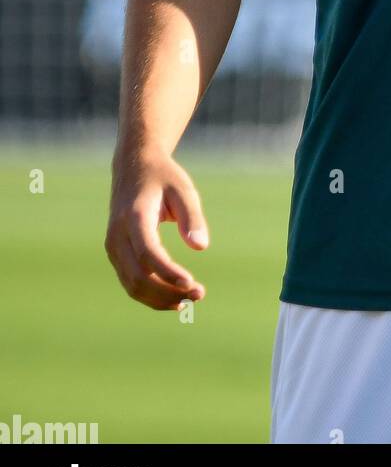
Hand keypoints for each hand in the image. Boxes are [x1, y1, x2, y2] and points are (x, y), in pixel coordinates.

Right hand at [105, 147, 209, 310]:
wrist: (134, 167)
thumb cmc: (164, 178)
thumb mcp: (183, 189)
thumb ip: (192, 217)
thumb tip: (201, 247)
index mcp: (134, 216)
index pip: (148, 253)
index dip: (168, 272)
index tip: (191, 284)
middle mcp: (117, 235)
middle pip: (138, 276)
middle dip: (168, 291)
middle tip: (200, 294)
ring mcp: (113, 247)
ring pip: (132, 285)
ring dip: (161, 298)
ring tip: (191, 299)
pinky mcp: (116, 254)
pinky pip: (130, 282)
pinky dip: (151, 295)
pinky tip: (175, 299)